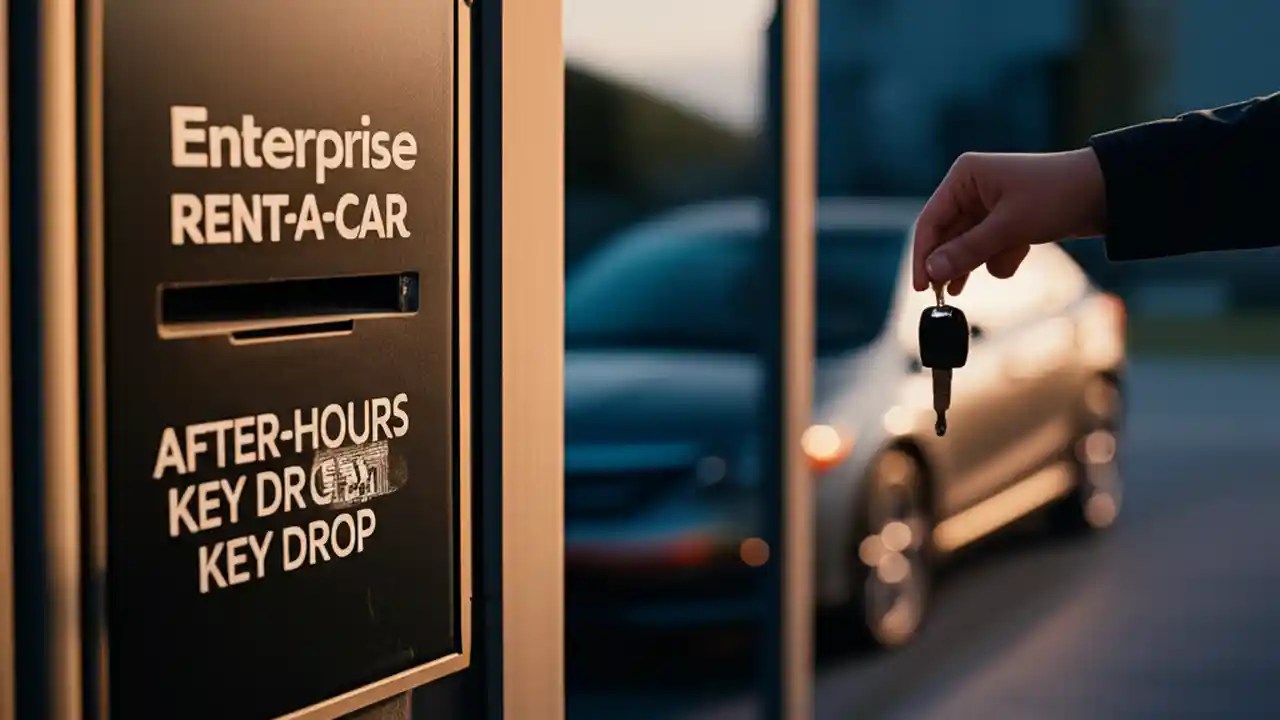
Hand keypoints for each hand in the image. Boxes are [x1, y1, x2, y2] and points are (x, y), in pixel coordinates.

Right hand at [912, 148, 1106, 293]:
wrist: (1108, 192)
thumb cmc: (1056, 197)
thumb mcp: (1009, 227)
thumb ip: (968, 251)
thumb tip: (933, 271)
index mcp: (965, 177)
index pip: (931, 220)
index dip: (923, 256)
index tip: (921, 288)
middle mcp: (973, 188)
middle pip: (947, 235)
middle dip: (949, 264)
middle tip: (942, 296)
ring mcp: (991, 205)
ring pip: (967, 244)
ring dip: (973, 264)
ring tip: (963, 290)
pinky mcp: (1009, 219)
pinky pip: (989, 247)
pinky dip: (1000, 258)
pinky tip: (1017, 256)